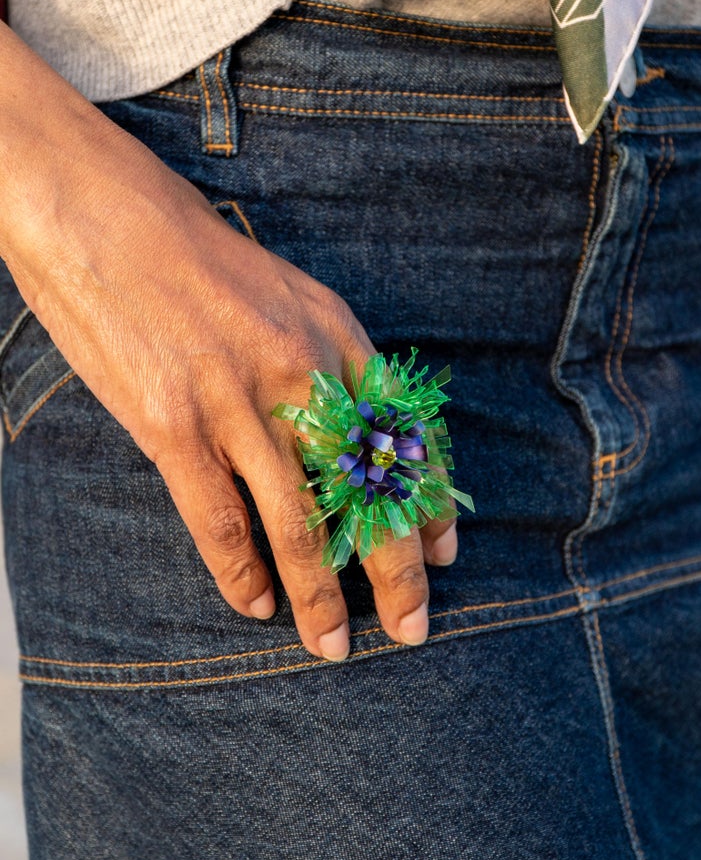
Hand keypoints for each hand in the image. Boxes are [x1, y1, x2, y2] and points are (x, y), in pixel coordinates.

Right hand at [0, 24, 456, 660]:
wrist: (101, 216)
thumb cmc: (194, 256)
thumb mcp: (286, 294)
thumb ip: (327, 362)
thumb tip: (355, 437)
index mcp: (337, 334)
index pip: (405, 439)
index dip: (429, 505)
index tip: (441, 555)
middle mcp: (300, 372)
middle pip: (365, 495)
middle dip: (395, 572)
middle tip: (412, 627)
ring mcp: (237, 402)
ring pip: (298, 524)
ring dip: (320, 595)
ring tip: (333, 643)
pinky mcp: (174, 426)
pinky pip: (220, 522)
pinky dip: (241, 575)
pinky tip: (255, 606)